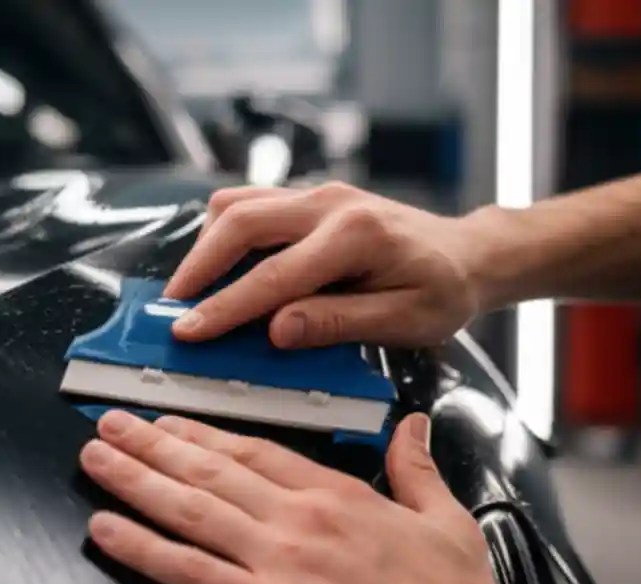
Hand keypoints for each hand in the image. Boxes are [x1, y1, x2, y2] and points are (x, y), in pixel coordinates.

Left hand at [80, 410, 531, 583]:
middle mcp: (301, 518)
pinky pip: (189, 571)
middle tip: (110, 424)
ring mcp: (280, 561)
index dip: (203, 434)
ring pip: (189, 508)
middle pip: (209, 470)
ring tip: (97, 458)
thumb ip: (417, 469)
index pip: (255, 451)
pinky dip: (143, 547)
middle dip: (152, 443)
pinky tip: (109, 529)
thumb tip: (413, 429)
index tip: (171, 421)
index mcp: (339, 496)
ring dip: (134, 479)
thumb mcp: (445, 519)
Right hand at [164, 182, 499, 348]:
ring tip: (190, 291)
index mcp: (356, 235)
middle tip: (173, 307)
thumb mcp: (404, 321)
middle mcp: (330, 204)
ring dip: (206, 246)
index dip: (225, 307)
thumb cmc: (442, 291)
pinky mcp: (309, 198)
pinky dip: (225, 233)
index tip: (188, 332)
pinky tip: (219, 267)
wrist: (467, 254)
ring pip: (238, 205)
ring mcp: (318, 194)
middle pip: (240, 221)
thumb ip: (337, 323)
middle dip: (198, 266)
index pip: (274, 276)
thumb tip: (276, 330)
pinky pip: (251, 204)